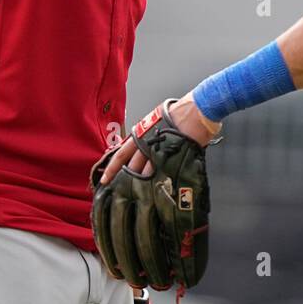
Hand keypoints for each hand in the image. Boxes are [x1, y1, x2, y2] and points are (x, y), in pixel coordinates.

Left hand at [96, 97, 219, 182]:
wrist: (198, 108)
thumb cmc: (180, 111)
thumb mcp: (158, 118)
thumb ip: (150, 133)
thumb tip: (146, 143)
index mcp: (142, 132)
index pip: (122, 153)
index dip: (112, 168)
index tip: (104, 179)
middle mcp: (148, 142)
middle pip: (132, 166)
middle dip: (126, 180)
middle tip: (120, 192)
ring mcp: (161, 151)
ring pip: (147, 172)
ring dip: (143, 183)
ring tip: (139, 195)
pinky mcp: (174, 156)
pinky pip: (163, 173)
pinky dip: (159, 182)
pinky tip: (156, 191)